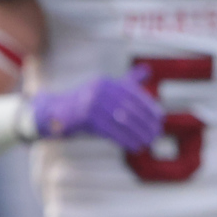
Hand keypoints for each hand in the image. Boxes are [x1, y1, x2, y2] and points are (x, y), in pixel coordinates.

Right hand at [28, 75, 163, 152]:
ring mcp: (91, 103)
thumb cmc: (86, 104)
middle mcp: (99, 89)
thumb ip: (126, 82)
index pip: (133, 94)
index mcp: (106, 82)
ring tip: (148, 142)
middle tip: (156, 133)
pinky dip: (125, 140)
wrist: (56, 114)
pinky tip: (135, 146)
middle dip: (145, 122)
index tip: (160, 118)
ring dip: (138, 133)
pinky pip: (111, 131)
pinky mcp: (86, 118)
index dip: (148, 107)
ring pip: (121, 121)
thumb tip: (147, 69)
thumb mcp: (106, 89)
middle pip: (129, 108)